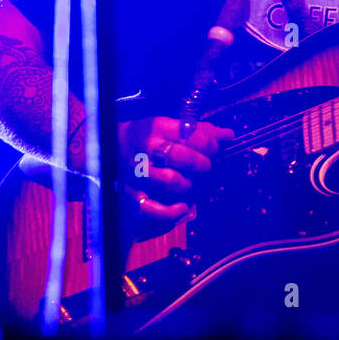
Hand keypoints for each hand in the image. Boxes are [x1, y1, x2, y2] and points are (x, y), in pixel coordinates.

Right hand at [118, 116, 234, 224]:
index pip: (190, 134)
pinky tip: (182, 208)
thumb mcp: (171, 127)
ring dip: (190, 185)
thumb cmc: (150, 137)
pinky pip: (151, 208)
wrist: (109, 146)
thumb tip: (229, 135)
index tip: (215, 149)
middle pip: (182, 156)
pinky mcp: (131, 194)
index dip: (209, 144)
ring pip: (171, 181)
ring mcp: (138, 173)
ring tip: (194, 185)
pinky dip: (170, 212)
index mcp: (158, 127)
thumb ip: (200, 131)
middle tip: (207, 167)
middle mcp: (147, 149)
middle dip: (202, 164)